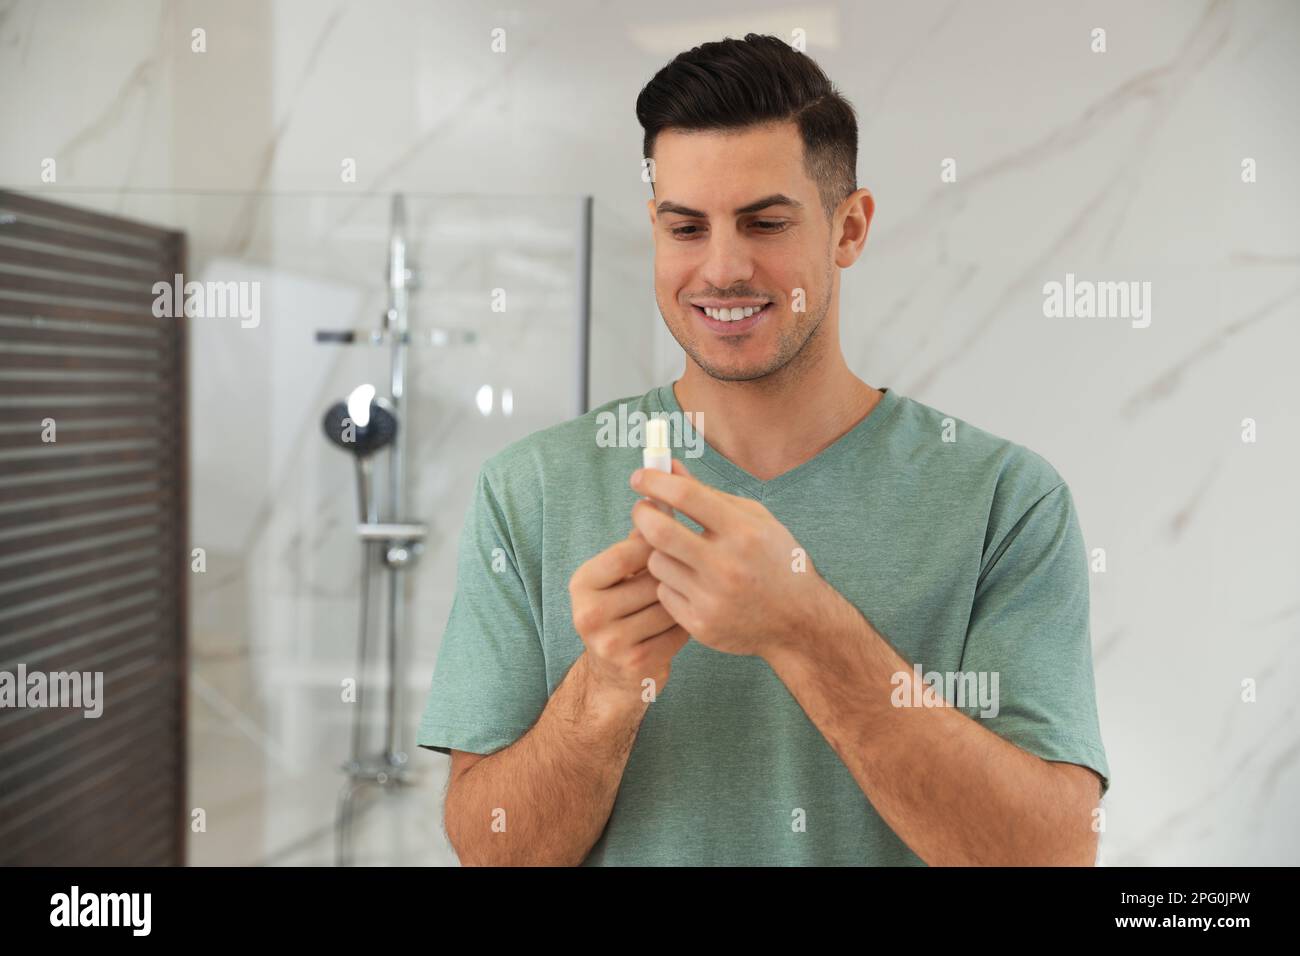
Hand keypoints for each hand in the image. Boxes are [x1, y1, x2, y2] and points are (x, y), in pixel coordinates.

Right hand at [567, 532, 690, 707]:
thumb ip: (637, 542)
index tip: (676, 537)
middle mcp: (589, 613)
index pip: (626, 553)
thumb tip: (662, 499)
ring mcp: (611, 642)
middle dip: (675, 573)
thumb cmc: (622, 611)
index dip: (657, 543)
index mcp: (582, 584)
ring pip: (668, 605)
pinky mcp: (636, 663)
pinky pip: (677, 631)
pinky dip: (687, 623)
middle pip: (652, 579)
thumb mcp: (618, 576)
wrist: (613, 676)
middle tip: (691, 568)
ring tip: (691, 592)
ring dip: (685, 598)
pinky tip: (688, 618)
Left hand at [629, 459, 833, 658]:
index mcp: (744, 532)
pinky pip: (663, 593)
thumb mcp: (754, 520)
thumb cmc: (775, 561)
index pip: (686, 495)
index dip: (655, 481)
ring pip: (656, 563)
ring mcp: (712, 599)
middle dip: (642, 513)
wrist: (798, 623)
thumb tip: (669, 467)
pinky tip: (692, 585)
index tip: (639, 477)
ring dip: (659, 553)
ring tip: (680, 554)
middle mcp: (727, 566)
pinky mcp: (701, 625)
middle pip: (659, 531)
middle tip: (642, 509)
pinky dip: (671, 584)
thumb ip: (709, 494)